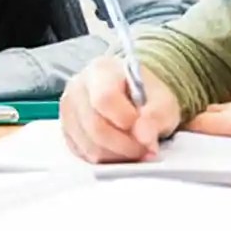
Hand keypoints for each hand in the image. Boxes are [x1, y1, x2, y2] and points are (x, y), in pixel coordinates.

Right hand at [60, 55, 180, 162]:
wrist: (132, 95)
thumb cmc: (146, 95)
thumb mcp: (163, 100)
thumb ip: (156, 116)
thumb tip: (144, 136)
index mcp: (102, 70)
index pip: (105, 98)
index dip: (126, 120)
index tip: (145, 130)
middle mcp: (77, 87)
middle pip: (95, 126)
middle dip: (125, 146)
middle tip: (146, 149)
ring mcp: (68, 111)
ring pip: (88, 146)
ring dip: (117, 156)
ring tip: (135, 151)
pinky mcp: (67, 132)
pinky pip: (83, 155)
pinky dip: (105, 159)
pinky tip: (120, 152)